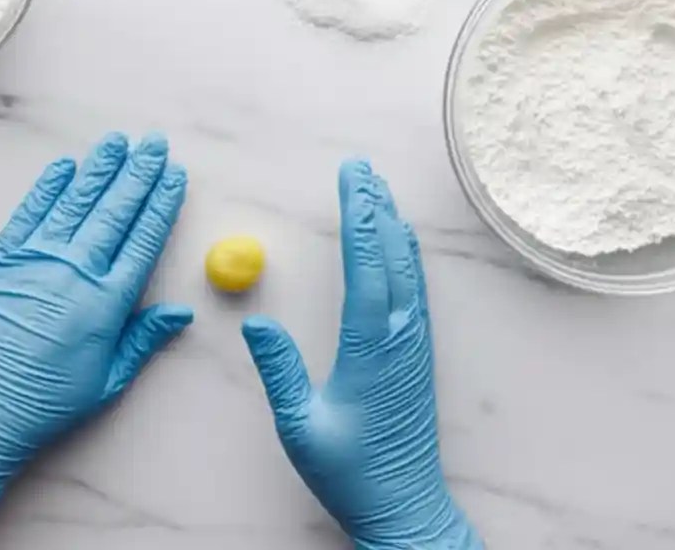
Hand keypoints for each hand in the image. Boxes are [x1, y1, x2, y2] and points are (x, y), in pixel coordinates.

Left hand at [0, 133, 191, 525]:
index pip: (142, 239)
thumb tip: (182, 311)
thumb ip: (144, 338)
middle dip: (138, 173)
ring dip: (99, 168)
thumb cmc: (45, 402)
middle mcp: (73, 272)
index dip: (161, 204)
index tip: (175, 177)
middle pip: (114, 210)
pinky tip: (66, 166)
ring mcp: (33, 261)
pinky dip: (49, 187)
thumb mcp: (108, 380)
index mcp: (106, 302)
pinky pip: (29, 213)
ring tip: (118, 140)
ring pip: (74, 202)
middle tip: (155, 143)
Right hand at [242, 161, 482, 549]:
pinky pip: (415, 290)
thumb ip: (280, 372)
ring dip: (391, 226)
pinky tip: (399, 242)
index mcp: (371, 348)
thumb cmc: (349, 473)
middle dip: (375, 207)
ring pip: (408, 269)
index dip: (358, 218)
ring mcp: (414, 344)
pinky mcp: (418, 354)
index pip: (366, 268)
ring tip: (378, 189)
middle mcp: (400, 337)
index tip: (350, 179)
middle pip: (391, 256)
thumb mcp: (300, 426)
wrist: (404, 506)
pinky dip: (405, 255)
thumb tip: (256, 322)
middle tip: (361, 167)